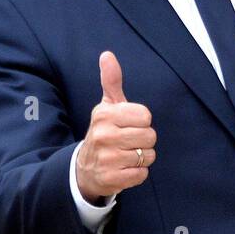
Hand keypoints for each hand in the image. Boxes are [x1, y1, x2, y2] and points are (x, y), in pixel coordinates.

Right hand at [76, 51, 156, 204]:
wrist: (84, 168)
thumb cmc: (104, 132)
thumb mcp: (107, 106)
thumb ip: (111, 81)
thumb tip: (107, 55)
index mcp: (105, 115)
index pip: (146, 115)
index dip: (142, 121)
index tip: (129, 125)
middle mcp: (104, 135)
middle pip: (150, 136)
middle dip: (144, 141)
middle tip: (128, 142)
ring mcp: (107, 159)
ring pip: (148, 156)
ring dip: (142, 158)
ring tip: (126, 155)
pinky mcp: (112, 179)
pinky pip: (142, 174)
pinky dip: (137, 173)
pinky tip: (124, 168)